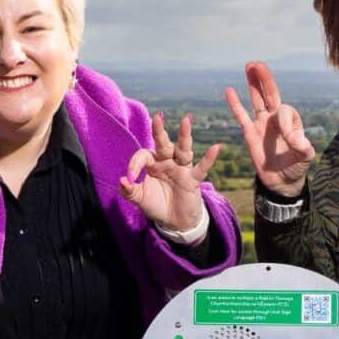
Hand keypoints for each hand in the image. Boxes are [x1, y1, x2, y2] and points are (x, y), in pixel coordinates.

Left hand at [119, 110, 221, 230]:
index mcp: (152, 164)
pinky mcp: (193, 180)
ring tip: (187, 119)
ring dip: (185, 135)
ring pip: (183, 149)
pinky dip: (209, 159)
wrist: (174, 222)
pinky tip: (216, 148)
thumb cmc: (156, 205)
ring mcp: (181, 169)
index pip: (143, 156)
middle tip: (157, 116)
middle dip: (159, 130)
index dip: (134, 164)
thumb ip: (129, 191)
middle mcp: (167, 162)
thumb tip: (122, 180)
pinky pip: (202, 168)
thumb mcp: (140, 199)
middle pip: (163, 143)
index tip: (129, 178)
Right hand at [225, 61, 315, 196]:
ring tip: (249, 65)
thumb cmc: (296, 167)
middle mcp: (275, 119)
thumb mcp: (305, 157)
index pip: (284, 110)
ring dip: (253, 83)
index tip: (289, 140)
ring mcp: (262, 124)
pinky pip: (241, 116)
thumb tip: (294, 139)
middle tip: (257, 64)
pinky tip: (229, 90)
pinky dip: (235, 103)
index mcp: (290, 121)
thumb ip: (303, 147)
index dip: (285, 122)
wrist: (281, 181)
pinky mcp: (250, 133)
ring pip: (256, 99)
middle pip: (270, 93)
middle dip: (265, 79)